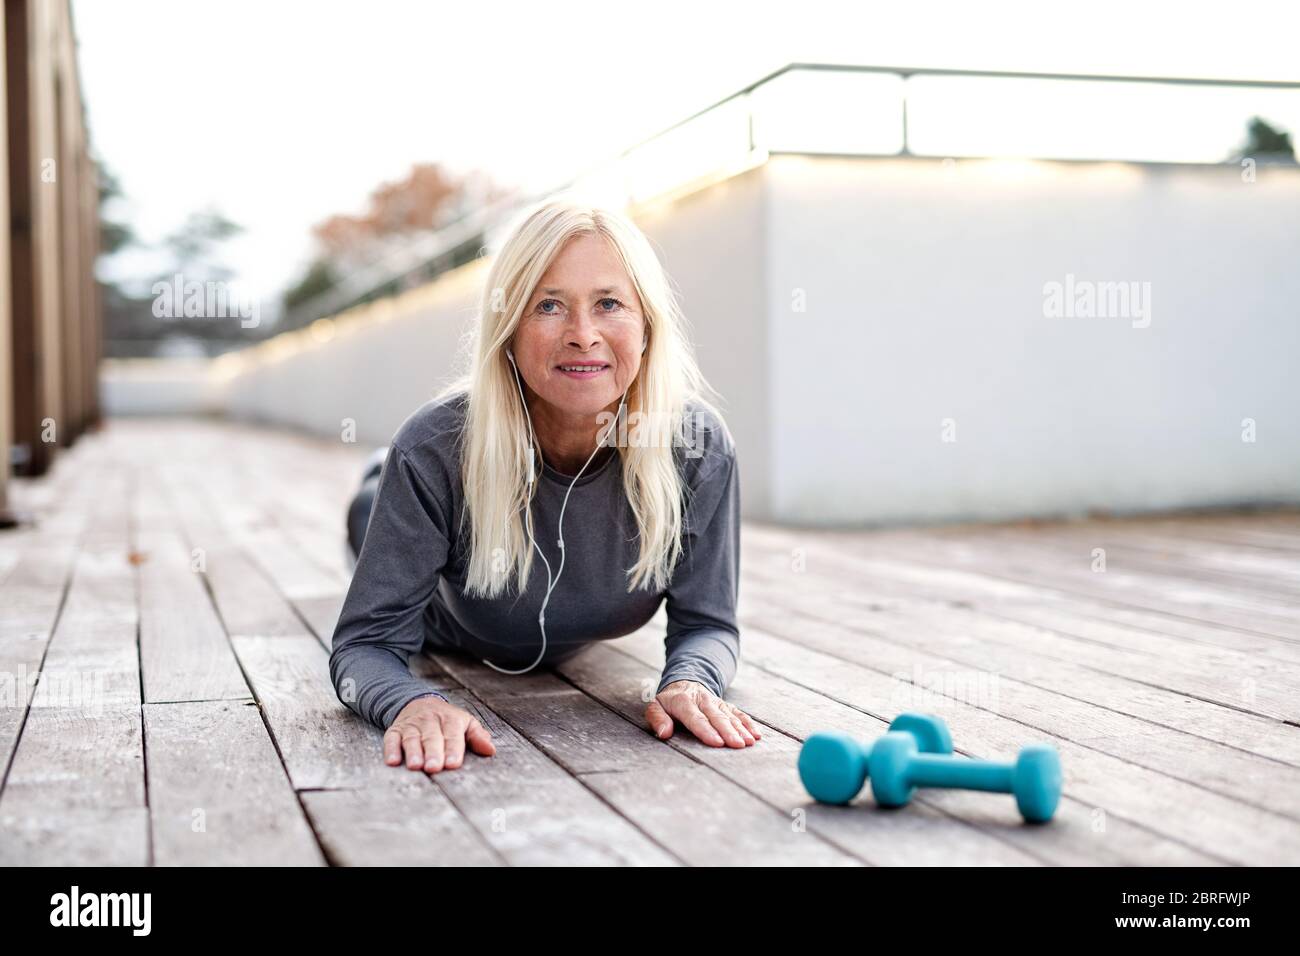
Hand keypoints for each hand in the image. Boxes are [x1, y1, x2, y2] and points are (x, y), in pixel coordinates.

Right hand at [384, 694, 495, 772]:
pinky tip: (392, 761)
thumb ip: (477, 737)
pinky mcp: (395, 730)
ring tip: (416, 766)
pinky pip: (391, 739)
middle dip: (433, 752)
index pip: (452, 735)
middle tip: (434, 767)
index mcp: (450, 718)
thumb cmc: (447, 720)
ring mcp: (411, 725)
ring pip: (411, 738)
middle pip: (431, 737)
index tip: (453, 764)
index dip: (453, 749)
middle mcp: (429, 720)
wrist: (420, 702)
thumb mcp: (465, 723)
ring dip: (413, 752)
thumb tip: (490, 750)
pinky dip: (391, 749)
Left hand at [645, 679, 761, 747]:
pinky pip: (738, 713)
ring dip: (740, 728)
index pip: (696, 718)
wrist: (684, 682)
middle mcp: (702, 700)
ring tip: (748, 742)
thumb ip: (657, 719)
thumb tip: (664, 733)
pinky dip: (748, 723)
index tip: (717, 742)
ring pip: (729, 715)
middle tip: (737, 744)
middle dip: (728, 731)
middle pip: (716, 717)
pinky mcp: (725, 705)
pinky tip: (756, 734)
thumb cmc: (668, 702)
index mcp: (683, 701)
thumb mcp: (655, 706)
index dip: (707, 730)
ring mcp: (716, 702)